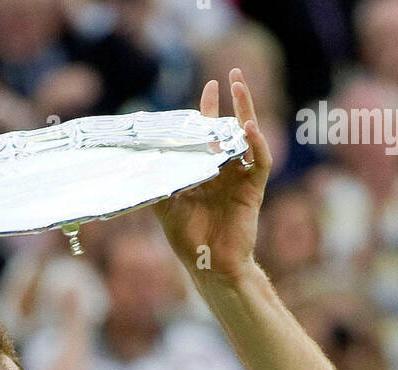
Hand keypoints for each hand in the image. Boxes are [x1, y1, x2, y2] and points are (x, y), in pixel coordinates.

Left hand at [153, 69, 271, 283]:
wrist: (209, 265)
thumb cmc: (188, 239)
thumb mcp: (165, 205)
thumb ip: (158, 179)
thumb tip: (138, 158)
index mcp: (206, 172)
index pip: (209, 134)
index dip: (209, 111)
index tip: (209, 88)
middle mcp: (225, 171)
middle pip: (232, 128)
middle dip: (235, 102)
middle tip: (234, 75)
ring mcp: (240, 179)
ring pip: (249, 138)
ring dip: (247, 112)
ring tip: (240, 88)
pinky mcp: (252, 190)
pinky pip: (259, 162)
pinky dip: (256, 144)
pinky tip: (249, 127)